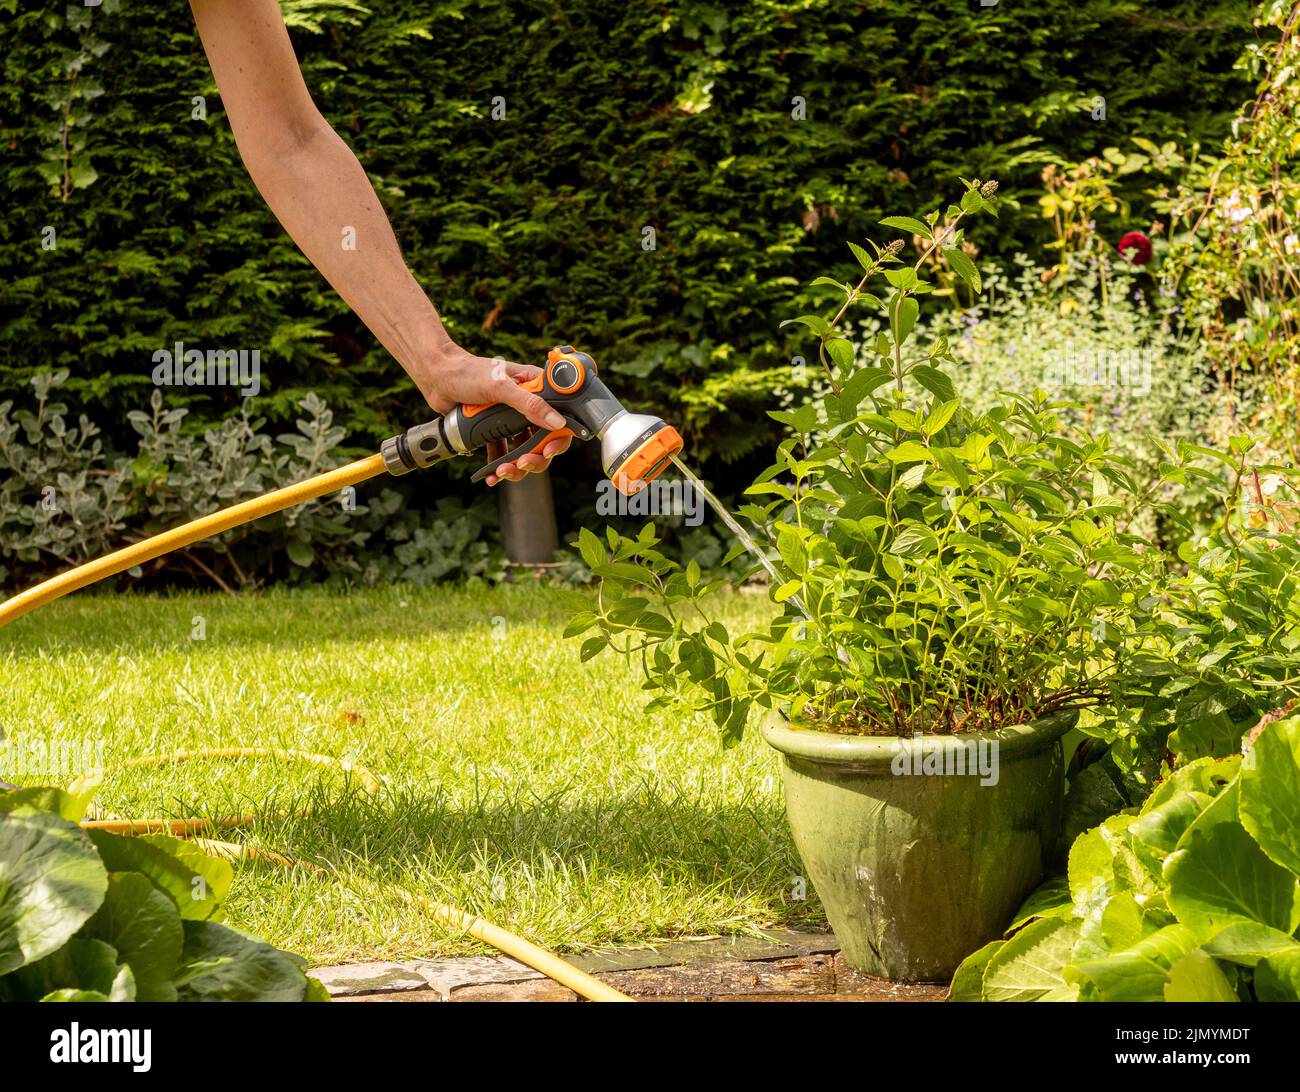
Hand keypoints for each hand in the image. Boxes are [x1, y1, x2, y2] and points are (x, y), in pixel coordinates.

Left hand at [417, 343, 572, 484]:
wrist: (436, 377)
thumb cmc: (467, 372)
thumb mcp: (500, 386)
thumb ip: (530, 404)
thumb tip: (557, 422)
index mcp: (534, 387)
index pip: (559, 414)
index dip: (559, 436)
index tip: (549, 449)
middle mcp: (526, 404)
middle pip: (543, 438)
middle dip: (535, 457)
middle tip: (524, 463)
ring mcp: (510, 418)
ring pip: (524, 449)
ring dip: (516, 465)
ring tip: (503, 471)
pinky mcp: (493, 429)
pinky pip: (502, 451)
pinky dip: (498, 465)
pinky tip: (492, 474)